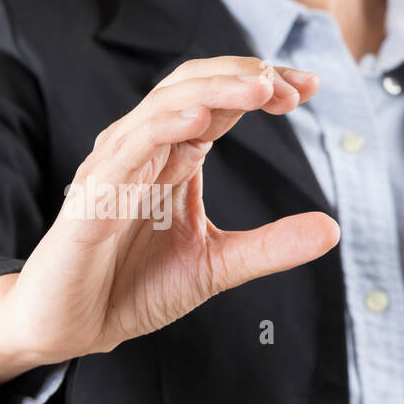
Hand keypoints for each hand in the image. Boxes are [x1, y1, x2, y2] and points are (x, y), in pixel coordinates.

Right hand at [0, 56, 339, 394]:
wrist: (71, 327)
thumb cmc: (132, 287)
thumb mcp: (216, 265)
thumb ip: (270, 246)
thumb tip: (333, 229)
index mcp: (172, 158)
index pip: (219, 101)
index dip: (261, 85)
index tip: (309, 86)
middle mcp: (143, 152)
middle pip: (190, 88)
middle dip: (240, 76)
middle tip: (289, 85)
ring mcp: (113, 171)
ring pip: (160, 110)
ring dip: (211, 92)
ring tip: (258, 87)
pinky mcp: (90, 202)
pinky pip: (124, 155)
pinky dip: (159, 131)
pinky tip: (196, 121)